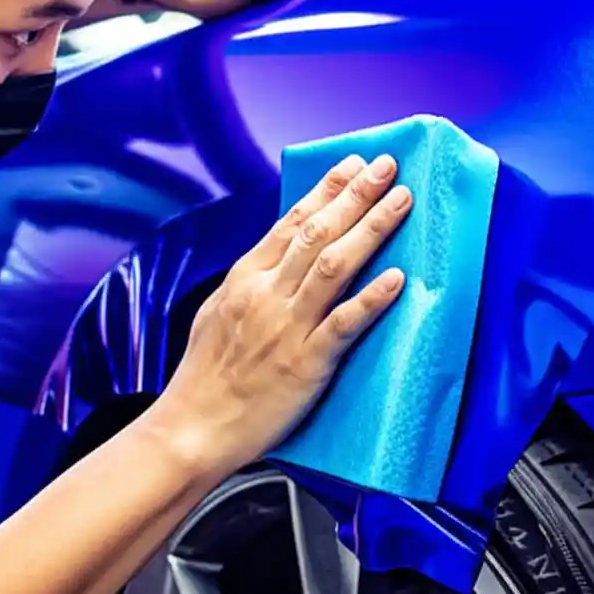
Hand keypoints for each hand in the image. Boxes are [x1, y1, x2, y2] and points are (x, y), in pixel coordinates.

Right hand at [150, 154, 412, 473]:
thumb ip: (250, 283)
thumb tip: (279, 257)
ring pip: (335, 265)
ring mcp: (287, 327)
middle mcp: (266, 294)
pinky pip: (344, 323)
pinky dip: (371, 298)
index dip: (326, 190)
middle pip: (318, 232)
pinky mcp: (305, 363)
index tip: (354, 165)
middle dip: (355, 194)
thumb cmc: (205, 377)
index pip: (291, 222)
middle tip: (386, 167)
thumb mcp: (217, 312)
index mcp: (245, 279)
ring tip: (401, 201)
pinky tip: (398, 278)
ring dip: (371, 228)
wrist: (192, 428)